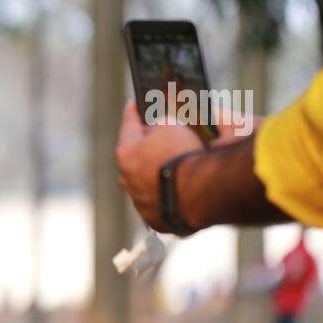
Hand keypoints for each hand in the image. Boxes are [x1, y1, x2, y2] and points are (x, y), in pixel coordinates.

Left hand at [115, 99, 205, 231]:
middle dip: (147, 146)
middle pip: (136, 156)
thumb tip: (161, 127)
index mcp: (125, 153)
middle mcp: (126, 179)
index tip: (136, 102)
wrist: (197, 195)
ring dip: (158, 173)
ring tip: (179, 166)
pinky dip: (170, 194)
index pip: (129, 123)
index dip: (135, 110)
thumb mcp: (172, 125)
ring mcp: (140, 202)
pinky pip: (162, 201)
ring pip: (147, 182)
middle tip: (163, 137)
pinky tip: (184, 189)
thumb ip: (161, 123)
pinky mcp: (156, 220)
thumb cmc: (182, 155)